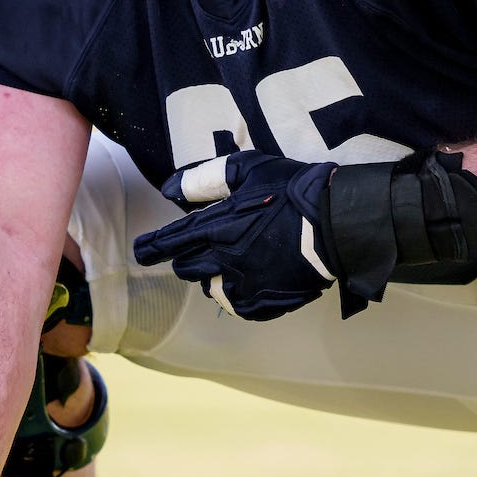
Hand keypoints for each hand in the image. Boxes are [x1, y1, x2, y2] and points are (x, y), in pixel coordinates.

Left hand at [130, 151, 348, 321]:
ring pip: (210, 288)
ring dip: (211, 277)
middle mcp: (223, 260)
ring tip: (226, 266)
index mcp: (216, 228)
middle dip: (185, 260)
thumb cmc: (291, 190)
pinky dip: (236, 295)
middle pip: (187, 268)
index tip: (141, 252)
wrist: (335, 223)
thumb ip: (204, 179)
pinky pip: (238, 306)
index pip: (171, 242)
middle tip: (192, 253)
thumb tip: (170, 188)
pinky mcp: (265, 301)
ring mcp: (245, 284)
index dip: (152, 247)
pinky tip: (246, 283)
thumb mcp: (247, 170)